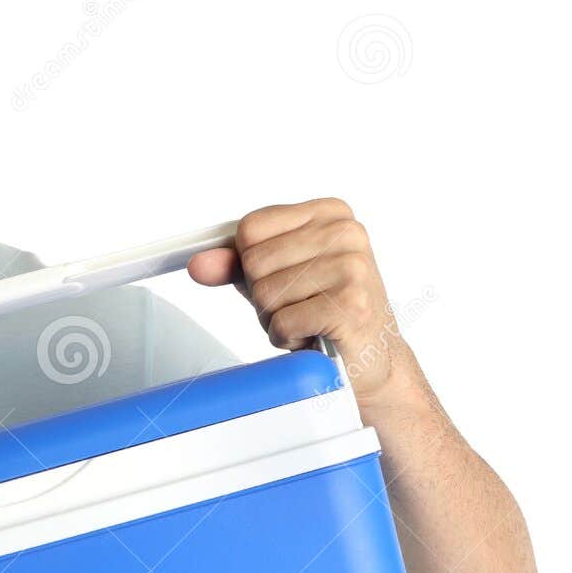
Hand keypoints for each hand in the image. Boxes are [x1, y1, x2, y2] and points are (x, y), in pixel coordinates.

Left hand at [188, 198, 410, 406]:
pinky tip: (314, 337)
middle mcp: (345, 233)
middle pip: (254, 262)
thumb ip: (236, 265)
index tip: (280, 278)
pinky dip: (288, 339)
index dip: (249, 263)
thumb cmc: (324, 312)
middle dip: (264, 298)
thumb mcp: (276, 278)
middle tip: (298, 308)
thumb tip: (199, 263)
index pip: (250, 227)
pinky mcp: (351, 305)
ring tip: (308, 322)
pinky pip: (282, 323)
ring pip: (265, 295)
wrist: (373, 358)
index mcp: (329, 213)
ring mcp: (352, 268)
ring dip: (276, 321)